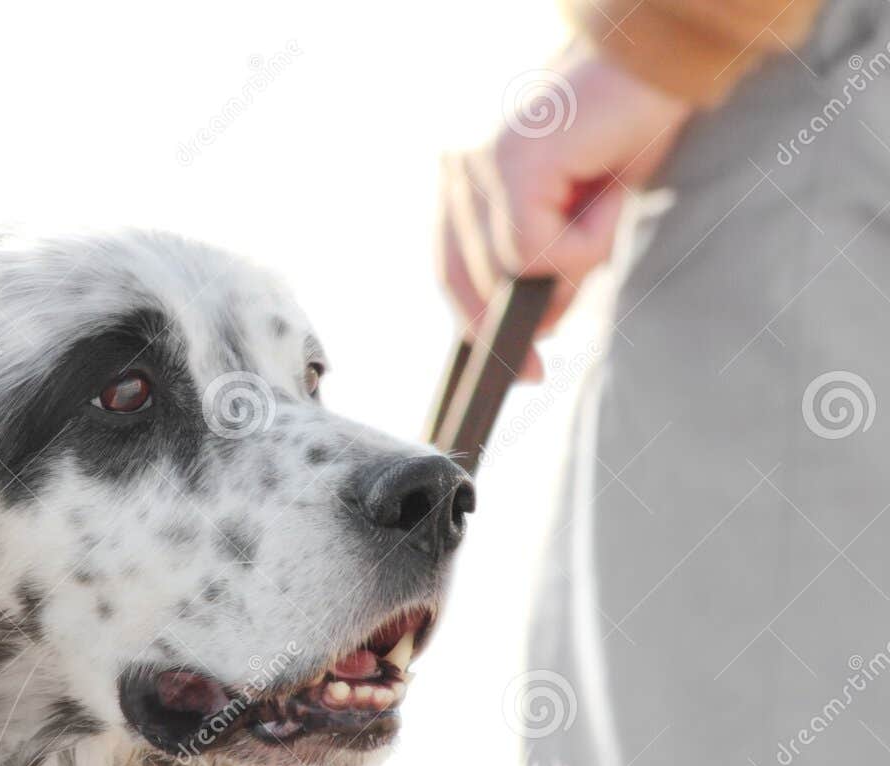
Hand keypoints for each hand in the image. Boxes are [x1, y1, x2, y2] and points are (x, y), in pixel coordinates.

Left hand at [437, 42, 691, 377]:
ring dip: (575, 260)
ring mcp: (475, 161)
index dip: (476, 322)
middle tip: (554, 337)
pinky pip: (540, 250)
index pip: (448, 265)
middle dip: (523, 315)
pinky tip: (607, 192)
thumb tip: (537, 322)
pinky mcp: (509, 162)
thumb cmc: (625, 121)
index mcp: (460, 171)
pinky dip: (587, 240)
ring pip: (511, 269)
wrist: (662, 53)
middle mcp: (455, 162)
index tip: (516, 367)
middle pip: (469, 277)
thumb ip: (545, 257)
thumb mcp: (580, 207)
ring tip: (607, 205)